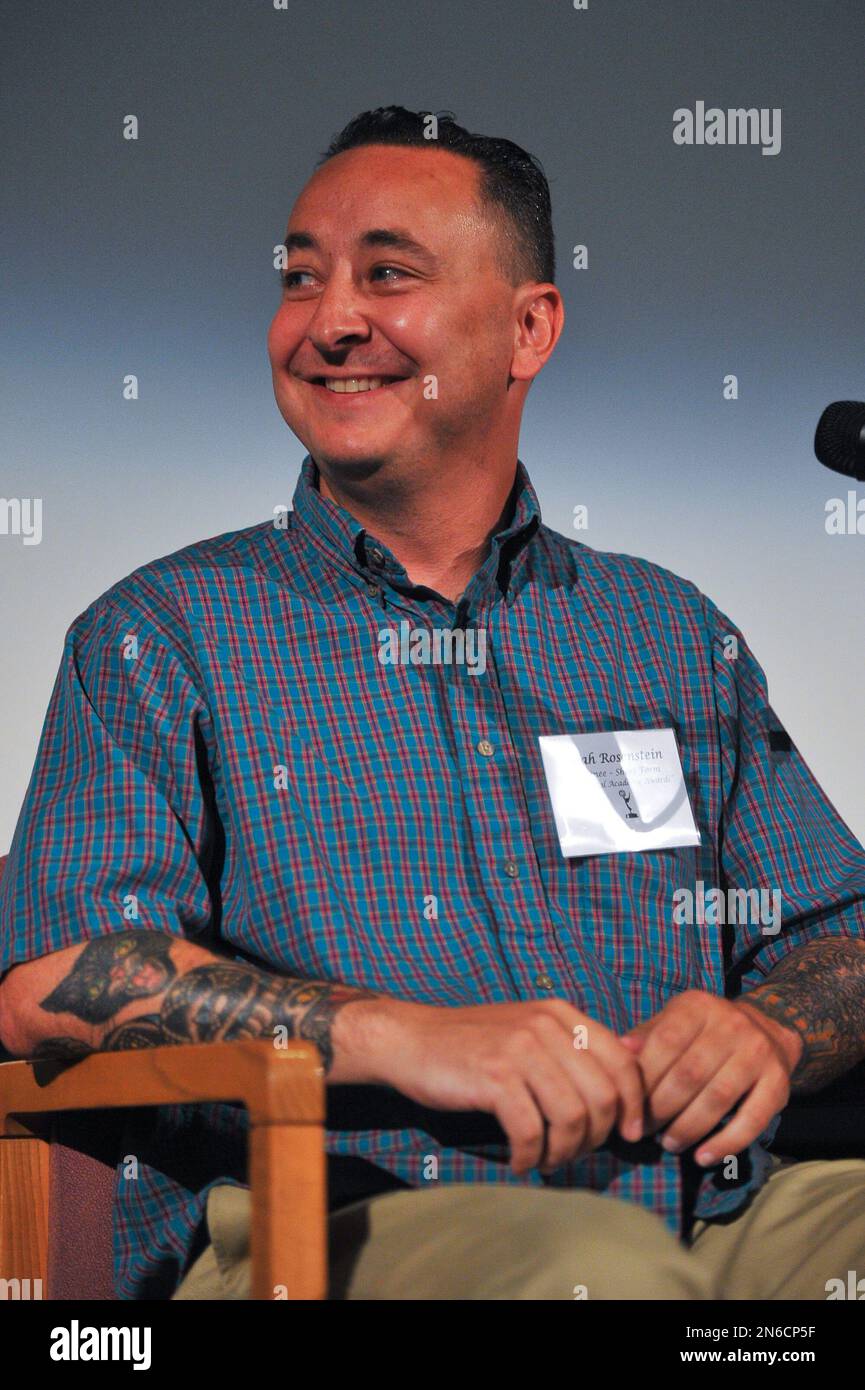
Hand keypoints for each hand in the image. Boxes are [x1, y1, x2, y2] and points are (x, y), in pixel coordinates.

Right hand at [364, 998, 646, 1175]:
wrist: (410, 1039)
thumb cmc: (472, 1045)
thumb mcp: (529, 1031)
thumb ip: (573, 1048)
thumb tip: (631, 1072)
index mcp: (561, 1014)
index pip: (623, 1061)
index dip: (634, 1104)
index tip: (628, 1134)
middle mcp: (546, 1025)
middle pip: (603, 1096)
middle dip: (596, 1138)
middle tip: (573, 1154)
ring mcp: (520, 1048)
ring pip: (572, 1117)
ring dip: (563, 1153)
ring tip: (545, 1161)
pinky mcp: (495, 1076)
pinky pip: (532, 1131)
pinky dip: (530, 1157)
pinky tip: (519, 1162)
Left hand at [619, 990, 801, 1165]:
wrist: (768, 1029)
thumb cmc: (705, 1032)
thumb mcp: (675, 1021)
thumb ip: (647, 1036)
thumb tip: (620, 1050)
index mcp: (698, 1006)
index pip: (665, 1042)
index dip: (645, 1078)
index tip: (629, 1105)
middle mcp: (732, 1025)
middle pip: (689, 1074)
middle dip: (661, 1108)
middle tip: (646, 1131)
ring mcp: (758, 1053)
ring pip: (718, 1098)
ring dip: (688, 1128)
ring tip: (669, 1144)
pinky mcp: (779, 1083)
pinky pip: (752, 1120)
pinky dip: (726, 1143)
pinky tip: (703, 1157)